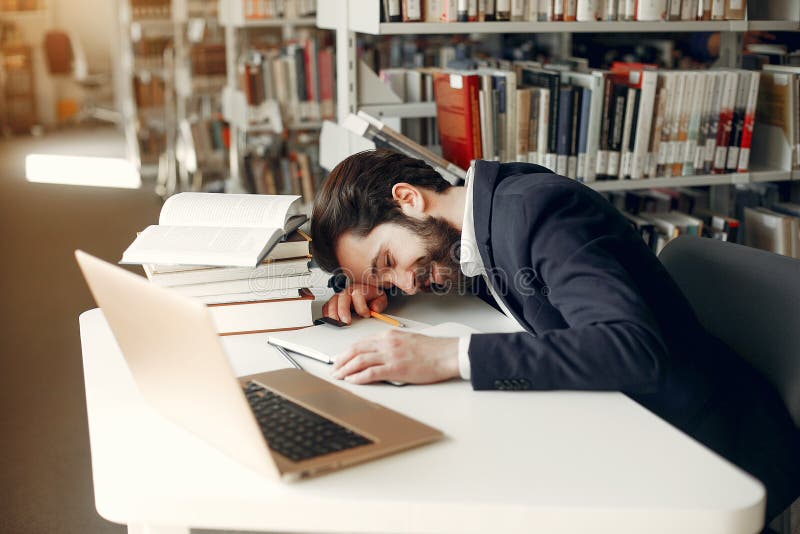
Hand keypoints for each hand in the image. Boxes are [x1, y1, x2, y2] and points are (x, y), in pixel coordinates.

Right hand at [322, 283, 387, 323]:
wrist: (366, 292)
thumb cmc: (372, 296)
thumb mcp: (380, 299)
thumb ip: (379, 304)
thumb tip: (374, 309)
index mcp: (360, 289)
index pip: (358, 294)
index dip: (361, 306)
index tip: (366, 314)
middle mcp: (348, 291)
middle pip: (342, 298)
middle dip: (343, 311)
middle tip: (346, 322)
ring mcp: (339, 296)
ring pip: (332, 302)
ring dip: (333, 314)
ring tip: (336, 323)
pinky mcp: (333, 302)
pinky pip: (326, 306)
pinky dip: (326, 314)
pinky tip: (330, 320)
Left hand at [332, 330, 458, 384]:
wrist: (447, 354)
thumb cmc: (433, 350)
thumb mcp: (408, 341)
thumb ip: (393, 345)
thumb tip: (381, 355)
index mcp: (390, 335)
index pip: (362, 342)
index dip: (348, 351)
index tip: (340, 358)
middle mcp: (387, 342)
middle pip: (356, 350)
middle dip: (341, 360)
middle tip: (334, 368)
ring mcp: (391, 355)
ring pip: (359, 361)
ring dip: (345, 369)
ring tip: (338, 376)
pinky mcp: (396, 369)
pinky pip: (371, 373)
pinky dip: (358, 377)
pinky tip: (351, 381)